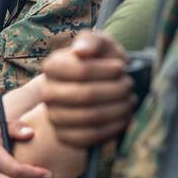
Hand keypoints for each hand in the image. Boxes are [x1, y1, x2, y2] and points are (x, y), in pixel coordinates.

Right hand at [38, 32, 135, 147]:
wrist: (97, 88)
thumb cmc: (101, 63)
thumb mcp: (100, 45)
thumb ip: (92, 40)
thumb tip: (81, 51)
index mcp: (52, 66)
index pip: (81, 70)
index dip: (108, 70)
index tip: (121, 67)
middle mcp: (48, 93)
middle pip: (86, 95)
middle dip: (116, 90)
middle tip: (129, 85)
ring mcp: (54, 117)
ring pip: (90, 117)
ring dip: (118, 108)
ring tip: (129, 100)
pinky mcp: (65, 137)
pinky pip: (91, 136)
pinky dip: (113, 127)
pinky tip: (124, 116)